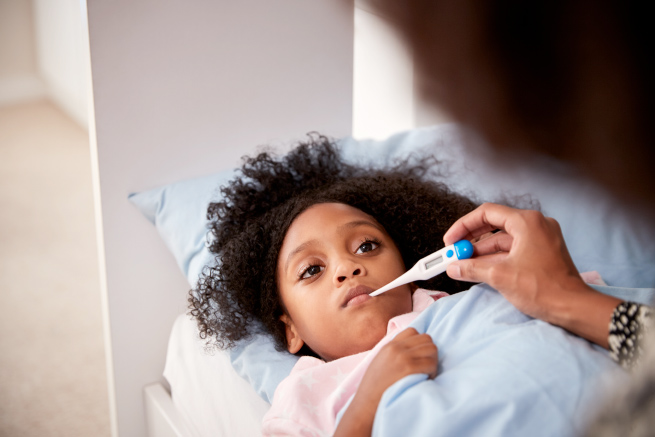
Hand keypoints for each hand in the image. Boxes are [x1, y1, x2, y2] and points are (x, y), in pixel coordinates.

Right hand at [334, 328, 437, 436]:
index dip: (420, 344)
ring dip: (433, 361)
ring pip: (432, 348)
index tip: (419, 357)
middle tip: (426, 367)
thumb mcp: (380, 364)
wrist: (366, 406)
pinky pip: (431, 363)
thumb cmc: (374, 390)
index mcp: (388, 346)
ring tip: (426, 374)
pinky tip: (425, 380)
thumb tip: (414, 351)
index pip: (413, 331)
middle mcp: (395, 348)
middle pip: (426, 338)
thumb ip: (393, 354)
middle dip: (429, 352)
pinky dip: (432, 372)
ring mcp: (402, 357)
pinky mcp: (409, 368)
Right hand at [443, 203, 619, 346]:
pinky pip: (514, 249)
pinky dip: (497, 257)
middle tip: (454, 251)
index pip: (486, 213)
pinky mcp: (543, 252)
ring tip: (463, 264)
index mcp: (527, 222)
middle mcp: (536, 224)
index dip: (463, 226)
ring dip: (483, 251)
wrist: (574, 308)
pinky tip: (482, 268)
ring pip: (504, 239)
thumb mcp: (500, 276)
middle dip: (472, 239)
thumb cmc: (543, 289)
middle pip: (495, 224)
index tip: (450, 241)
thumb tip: (453, 267)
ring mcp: (542, 238)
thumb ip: (472, 268)